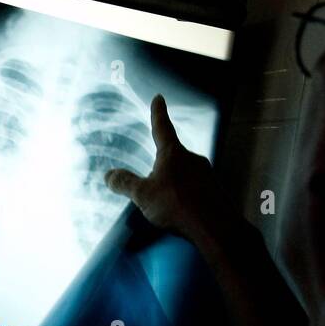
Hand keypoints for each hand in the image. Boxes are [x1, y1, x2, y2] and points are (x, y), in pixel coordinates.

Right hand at [105, 94, 238, 252]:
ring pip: (185, 173)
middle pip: (173, 155)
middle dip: (163, 163)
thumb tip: (108, 175)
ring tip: (166, 203)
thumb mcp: (143, 195)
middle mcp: (192, 159)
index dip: (158, 113)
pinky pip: (195, 188)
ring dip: (175, 183)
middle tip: (153, 176)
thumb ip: (125, 184)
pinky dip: (186, 195)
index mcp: (173, 154)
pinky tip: (181, 211)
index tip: (158, 98)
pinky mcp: (215, 191)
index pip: (162, 127)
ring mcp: (206, 174)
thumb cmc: (177, 206)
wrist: (214, 227)